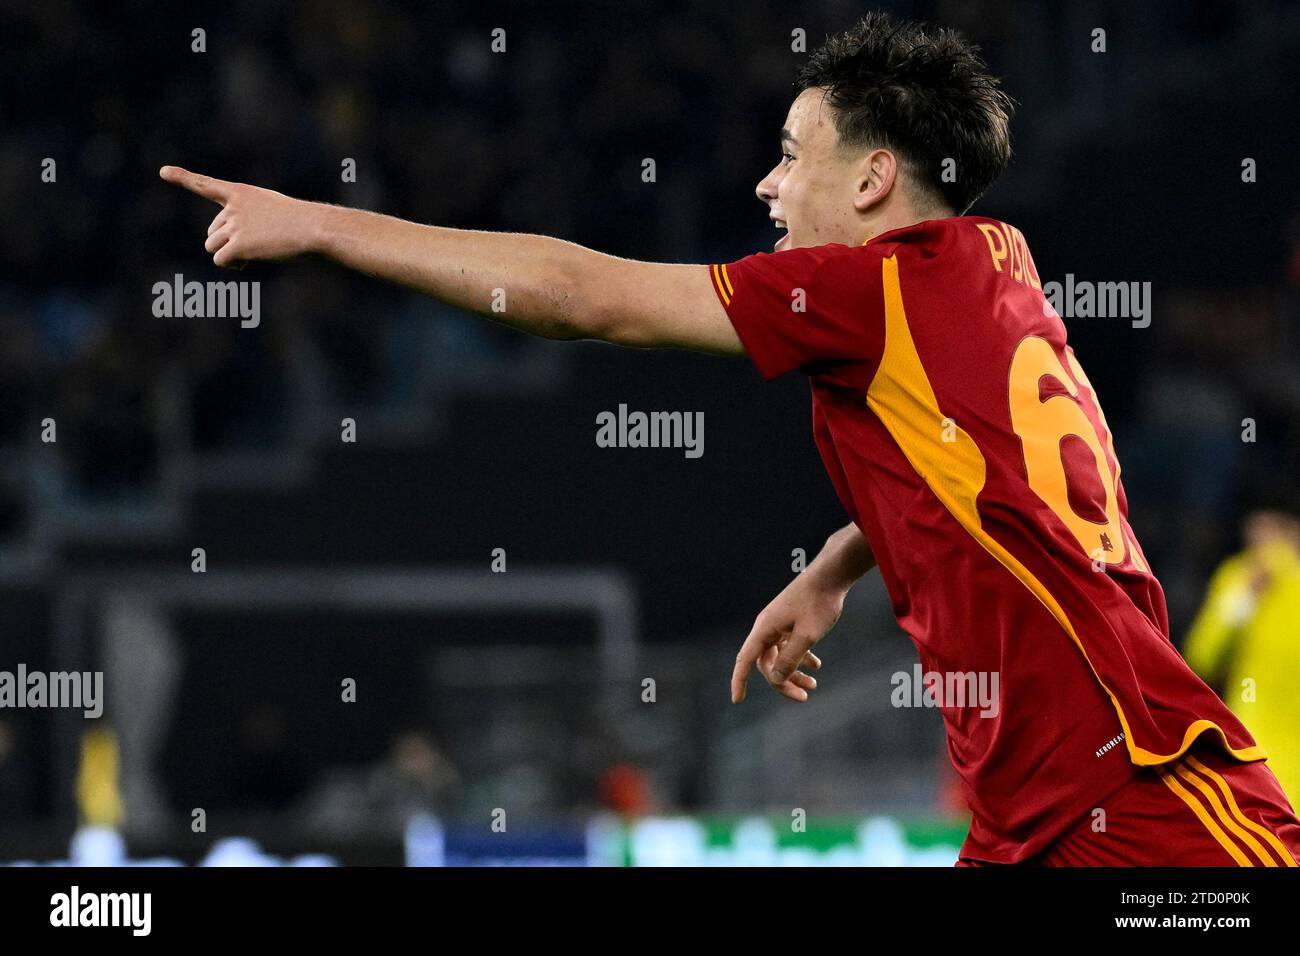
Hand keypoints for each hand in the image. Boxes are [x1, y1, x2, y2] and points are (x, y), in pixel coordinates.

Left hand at [159, 166, 320, 267]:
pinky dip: (232, 265)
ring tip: (251, 255)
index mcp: (240, 194)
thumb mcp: (272, 212)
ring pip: (212, 246)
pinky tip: (248, 263)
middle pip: (212, 231)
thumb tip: (231, 250)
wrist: (313, 228)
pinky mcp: (238, 245)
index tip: (163, 171)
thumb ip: (247, 222)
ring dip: (227, 255)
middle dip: (227, 242)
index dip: (183, 178)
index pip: (206, 185)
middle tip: (254, 245)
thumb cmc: (301, 223)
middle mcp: (233, 208)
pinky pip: (221, 260)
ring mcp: (235, 226)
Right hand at [731, 572, 845, 703]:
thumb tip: (775, 679)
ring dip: (794, 672)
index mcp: (765, 629)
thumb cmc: (819, 603)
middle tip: (803, 696)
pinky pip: (789, 646)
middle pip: (767, 663)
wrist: (830, 576)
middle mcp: (767, 627)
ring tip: (813, 685)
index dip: (739, 680)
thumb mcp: (807, 635)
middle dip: (782, 682)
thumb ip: (790, 659)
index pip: (745, 660)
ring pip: (780, 657)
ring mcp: (778, 625)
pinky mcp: (790, 622)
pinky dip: (801, 658)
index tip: (737, 700)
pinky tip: (816, 665)